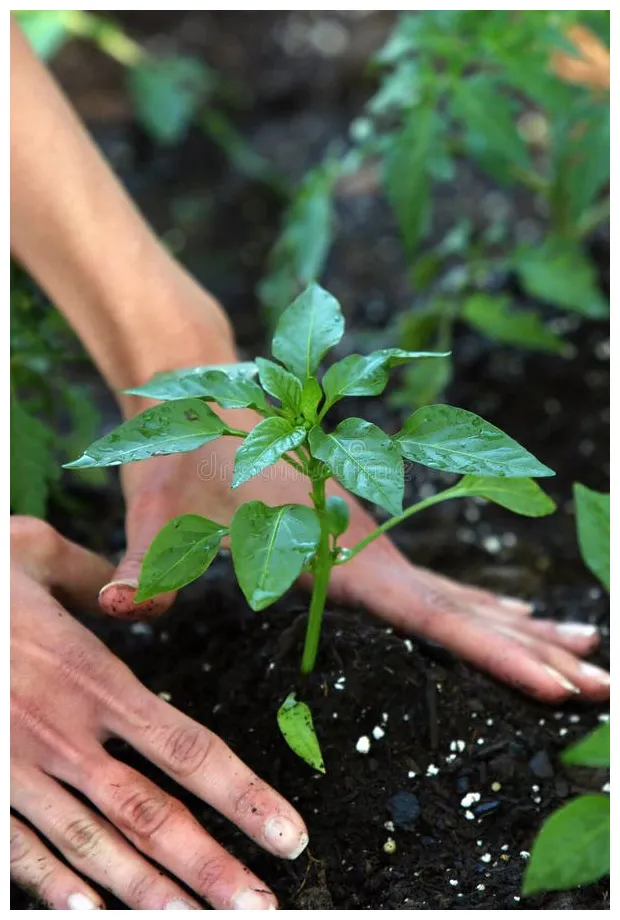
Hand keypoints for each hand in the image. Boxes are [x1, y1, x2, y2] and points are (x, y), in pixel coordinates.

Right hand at [11, 516, 307, 909]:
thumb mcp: (36, 553)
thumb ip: (95, 576)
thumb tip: (131, 590)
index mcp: (93, 678)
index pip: (187, 748)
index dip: (244, 795)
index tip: (287, 832)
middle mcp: (64, 734)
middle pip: (151, 814)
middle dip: (210, 865)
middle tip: (261, 908)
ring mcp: (16, 768)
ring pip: (94, 846)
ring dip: (149, 893)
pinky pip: (18, 851)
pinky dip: (56, 888)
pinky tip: (91, 918)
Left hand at [100, 408, 609, 704]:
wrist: (204, 390)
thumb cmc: (185, 453)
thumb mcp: (162, 515)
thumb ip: (145, 570)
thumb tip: (118, 612)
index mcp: (339, 549)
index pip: (433, 614)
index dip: (496, 653)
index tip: (558, 684)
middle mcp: (371, 544)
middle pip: (469, 607)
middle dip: (538, 651)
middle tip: (605, 686)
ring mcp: (373, 537)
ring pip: (462, 592)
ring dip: (523, 628)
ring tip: (586, 655)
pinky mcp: (363, 534)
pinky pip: (438, 581)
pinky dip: (483, 606)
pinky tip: (513, 618)